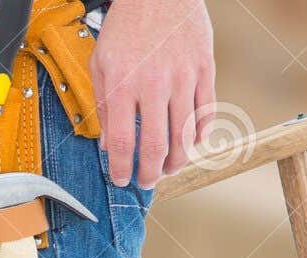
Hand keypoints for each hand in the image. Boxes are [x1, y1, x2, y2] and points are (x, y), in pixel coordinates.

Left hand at [90, 0, 215, 189]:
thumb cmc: (126, 26)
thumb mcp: (100, 64)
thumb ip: (103, 105)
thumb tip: (108, 144)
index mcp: (122, 86)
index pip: (121, 144)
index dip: (121, 170)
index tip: (122, 180)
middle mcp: (153, 85)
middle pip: (154, 147)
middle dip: (149, 174)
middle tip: (146, 181)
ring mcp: (183, 77)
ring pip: (184, 136)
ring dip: (176, 161)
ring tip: (169, 169)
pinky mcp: (204, 69)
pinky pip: (206, 112)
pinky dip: (200, 134)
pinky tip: (191, 142)